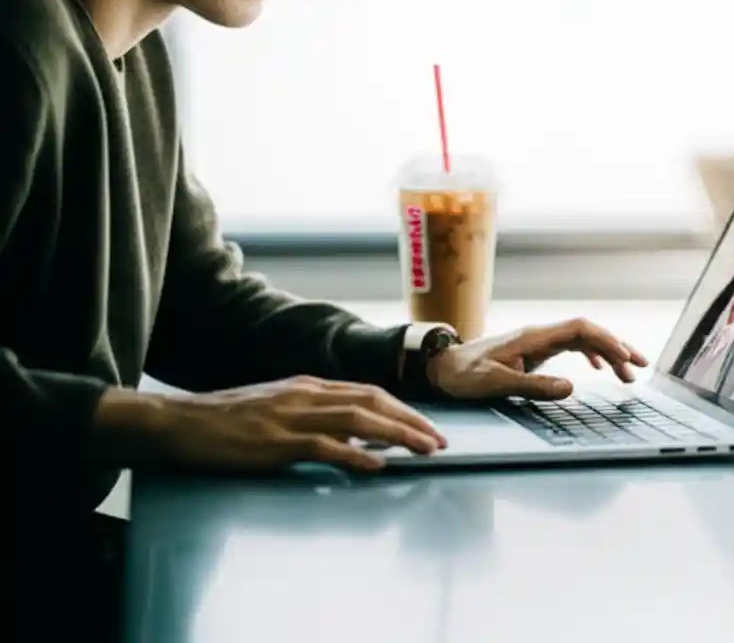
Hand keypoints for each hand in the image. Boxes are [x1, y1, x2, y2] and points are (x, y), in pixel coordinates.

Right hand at [93, 376, 447, 471]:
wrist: (178, 423)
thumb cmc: (226, 421)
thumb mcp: (276, 407)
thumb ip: (313, 414)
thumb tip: (353, 433)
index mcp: (307, 385)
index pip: (368, 391)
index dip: (403, 409)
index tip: (428, 426)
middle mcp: (305, 393)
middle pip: (372, 400)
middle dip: (411, 420)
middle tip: (439, 441)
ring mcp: (290, 415)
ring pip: (357, 418)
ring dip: (396, 434)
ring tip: (423, 450)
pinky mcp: (273, 441)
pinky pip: (322, 446)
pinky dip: (353, 454)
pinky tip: (376, 465)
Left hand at [425, 317, 648, 400]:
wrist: (444, 367)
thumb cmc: (466, 374)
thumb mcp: (498, 383)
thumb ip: (535, 386)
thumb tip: (571, 388)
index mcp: (534, 337)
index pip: (580, 329)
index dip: (607, 341)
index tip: (625, 358)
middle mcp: (540, 335)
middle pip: (588, 332)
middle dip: (616, 347)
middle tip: (639, 367)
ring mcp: (539, 342)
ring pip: (582, 340)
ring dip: (606, 354)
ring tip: (627, 374)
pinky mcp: (535, 351)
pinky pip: (571, 347)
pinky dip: (590, 356)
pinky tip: (597, 369)